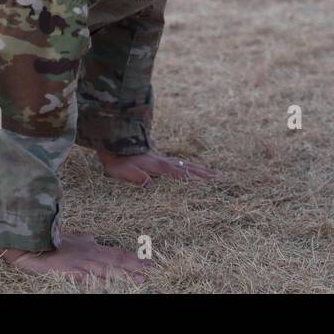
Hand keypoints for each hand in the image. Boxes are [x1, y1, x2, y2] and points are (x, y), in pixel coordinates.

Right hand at [0, 231, 153, 282]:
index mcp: (93, 248)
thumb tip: (94, 238)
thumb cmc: (52, 242)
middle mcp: (91, 255)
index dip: (136, 260)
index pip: (119, 254)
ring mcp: (81, 264)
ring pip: (107, 271)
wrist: (31, 243)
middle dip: (137, 268)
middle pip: (118, 263)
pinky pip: (86, 279)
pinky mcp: (69, 272)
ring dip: (124, 276)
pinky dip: (97, 282)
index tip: (152, 264)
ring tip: (141, 280)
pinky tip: (107, 286)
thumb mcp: (74, 239)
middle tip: (155, 272)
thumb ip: (86, 240)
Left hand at [97, 150, 220, 185]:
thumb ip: (137, 177)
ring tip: (215, 173)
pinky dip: (192, 167)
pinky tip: (196, 170)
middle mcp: (164, 162)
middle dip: (204, 173)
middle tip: (220, 177)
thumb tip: (150, 184)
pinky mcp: (162, 161)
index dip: (190, 178)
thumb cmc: (118, 164)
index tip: (204, 183)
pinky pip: (182, 164)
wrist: (113, 149)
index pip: (177, 173)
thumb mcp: (123, 173)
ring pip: (187, 165)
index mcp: (157, 166)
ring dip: (202, 169)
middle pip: (188, 167)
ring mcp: (164, 160)